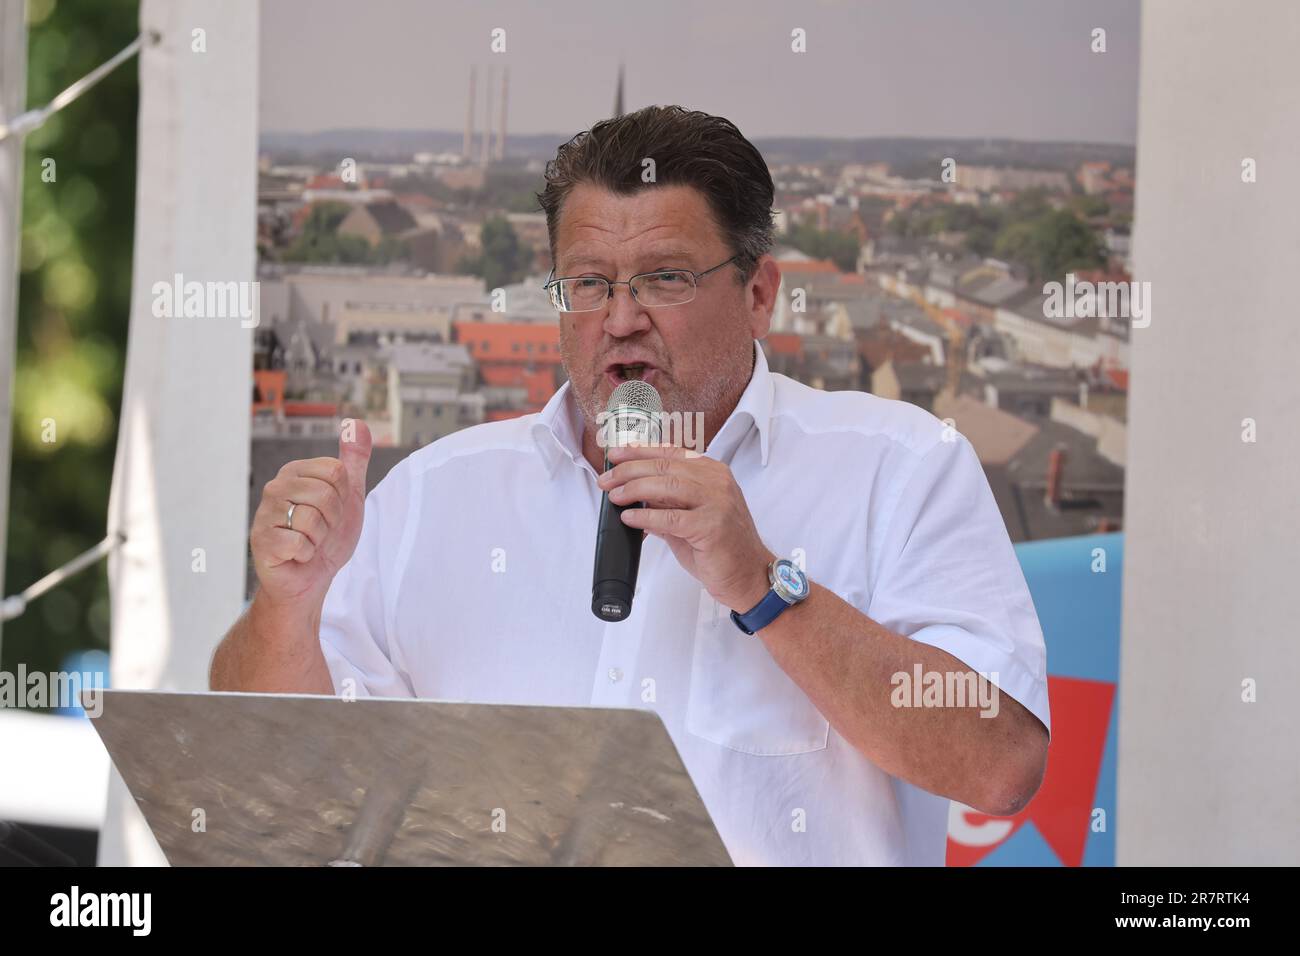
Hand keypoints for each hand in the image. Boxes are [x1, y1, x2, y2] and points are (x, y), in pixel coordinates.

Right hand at [250, 419, 371, 609]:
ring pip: (312, 519)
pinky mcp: (261, 541)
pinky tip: (296, 556)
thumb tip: (357, 422)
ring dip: (319, 539)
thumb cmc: (327, 536)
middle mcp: (275, 487)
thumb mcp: (349, 495)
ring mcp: (265, 514)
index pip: (336, 472)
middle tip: (320, 531)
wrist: (311, 578)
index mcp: (296, 472)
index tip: (332, 511)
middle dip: (332, 520)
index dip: (343, 498)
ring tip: (308, 542)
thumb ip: (353, 460)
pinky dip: (306, 555)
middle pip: (326, 494)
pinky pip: (298, 543)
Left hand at [598, 441, 774, 612]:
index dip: (639, 451)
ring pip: (667, 485)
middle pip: (665, 466)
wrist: (748, 575)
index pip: (671, 452)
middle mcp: (717, 482)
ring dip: (635, 489)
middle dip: (629, 470)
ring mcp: (717, 502)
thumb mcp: (690, 516)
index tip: (615, 455)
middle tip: (607, 479)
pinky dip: (646, 517)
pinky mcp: (711, 526)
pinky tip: (630, 518)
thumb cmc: (721, 547)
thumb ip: (665, 503)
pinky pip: (671, 517)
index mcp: (713, 473)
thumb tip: (632, 495)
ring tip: (615, 496)